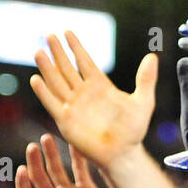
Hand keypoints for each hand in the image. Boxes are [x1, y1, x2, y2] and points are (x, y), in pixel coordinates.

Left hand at [16, 134, 129, 187]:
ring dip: (51, 155)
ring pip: (57, 171)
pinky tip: (73, 142)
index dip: (22, 183)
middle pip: (39, 178)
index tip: (21, 169)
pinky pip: (80, 171)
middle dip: (35, 162)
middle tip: (32, 147)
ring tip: (45, 138)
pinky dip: (78, 157)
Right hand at [30, 32, 155, 171]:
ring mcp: (73, 106)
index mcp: (100, 86)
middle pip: (67, 68)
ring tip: (39, 52)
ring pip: (57, 82)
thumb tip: (152, 57)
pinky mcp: (66, 121)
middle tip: (49, 35)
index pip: (84, 62)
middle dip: (58, 52)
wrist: (123, 154)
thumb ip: (146, 80)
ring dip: (47, 68)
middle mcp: (84, 94)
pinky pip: (52, 103)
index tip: (67, 32)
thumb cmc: (133, 131)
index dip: (76, 47)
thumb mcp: (143, 102)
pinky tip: (35, 79)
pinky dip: (43, 92)